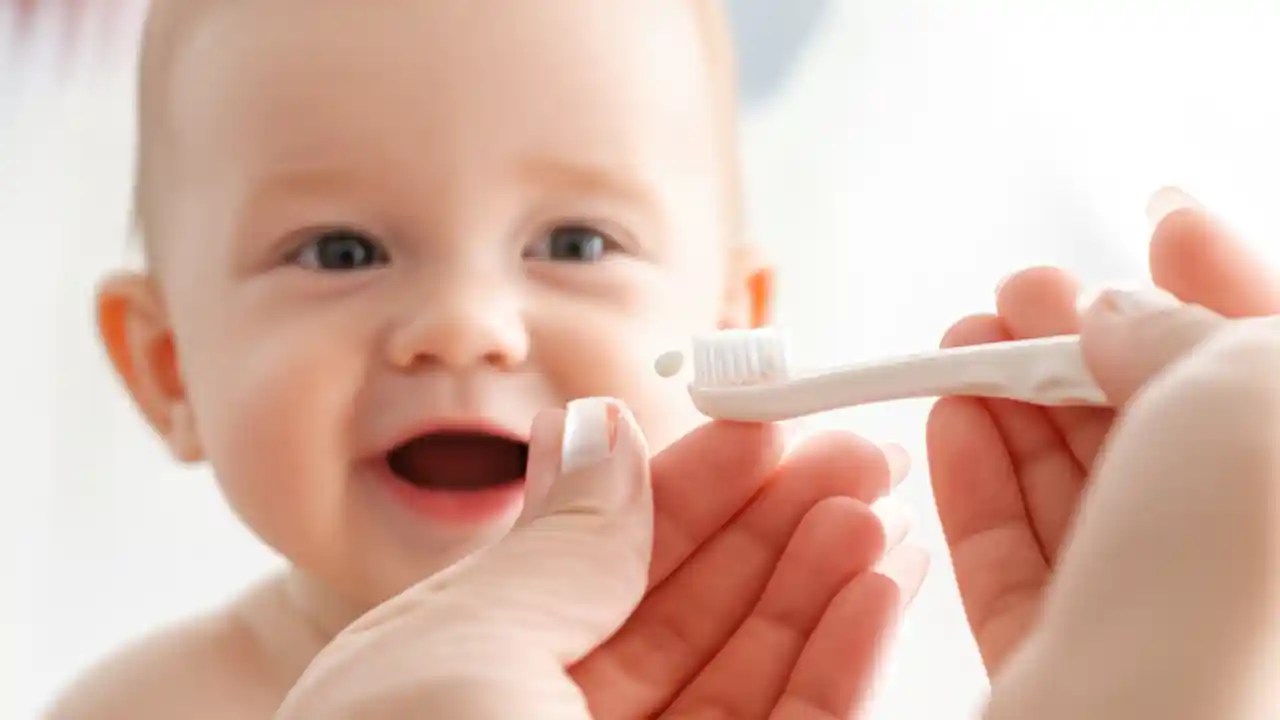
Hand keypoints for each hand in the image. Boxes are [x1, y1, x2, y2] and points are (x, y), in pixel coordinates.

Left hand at [278, 397, 926, 718]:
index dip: (684, 482)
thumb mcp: (460, 664)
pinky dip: (839, 663)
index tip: (761, 420)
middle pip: (684, 604)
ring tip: (875, 508)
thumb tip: (598, 432)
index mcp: (467, 673)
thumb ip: (552, 550)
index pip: (596, 552)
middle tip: (851, 449)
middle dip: (771, 520)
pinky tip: (878, 588)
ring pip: (746, 668)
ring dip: (818, 582)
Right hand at [927, 189, 1279, 674]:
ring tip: (967, 337)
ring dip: (1020, 405)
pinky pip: (1027, 560)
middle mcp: (1254, 565)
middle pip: (1170, 428)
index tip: (1161, 220)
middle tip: (1028, 287)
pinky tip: (953, 418)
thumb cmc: (1238, 585)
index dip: (1225, 280)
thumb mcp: (1243, 396)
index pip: (1279, 367)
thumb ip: (1180, 333)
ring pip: (1089, 492)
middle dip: (1093, 345)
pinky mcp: (1082, 662)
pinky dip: (983, 484)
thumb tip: (1113, 320)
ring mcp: (1169, 620)